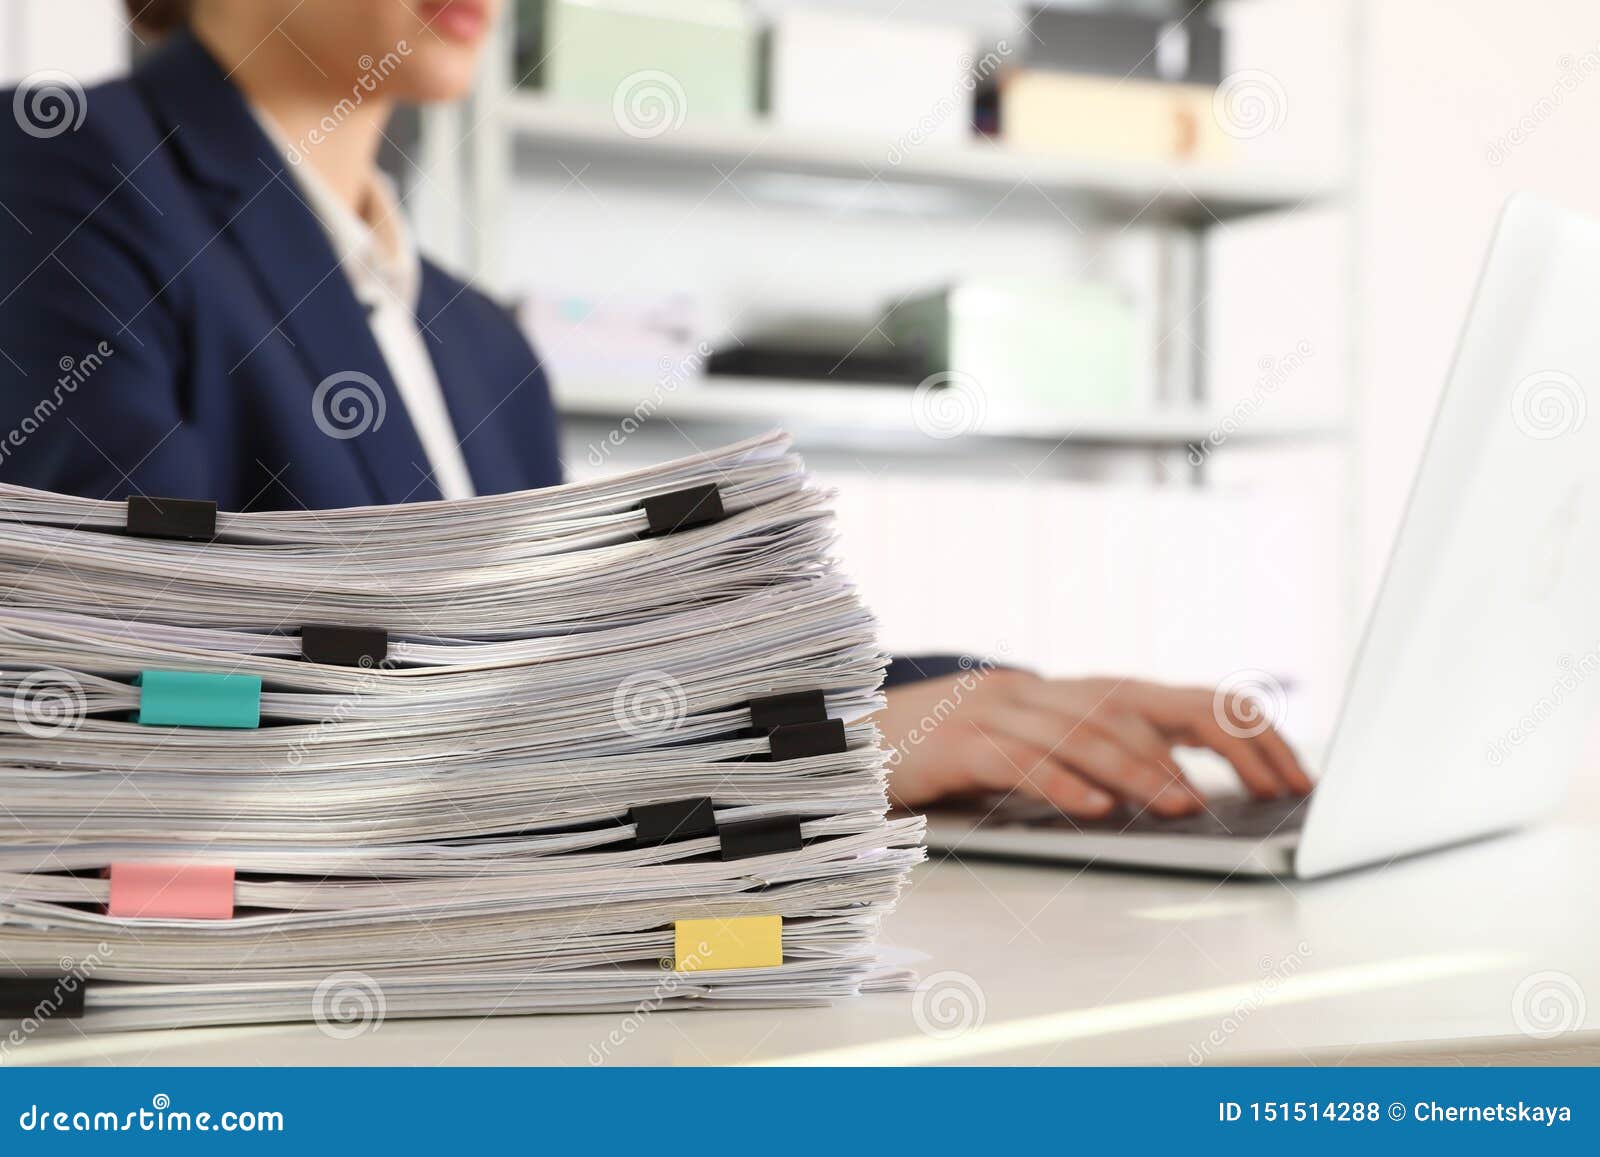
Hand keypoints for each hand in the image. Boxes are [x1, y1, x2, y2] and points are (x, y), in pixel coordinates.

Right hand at [876, 668, 1311, 817]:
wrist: (860, 732)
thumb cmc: (963, 748)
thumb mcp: (1042, 745)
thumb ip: (1103, 756)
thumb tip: (1190, 793)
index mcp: (1080, 693)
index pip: (1184, 700)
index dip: (1246, 732)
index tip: (1295, 776)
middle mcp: (1048, 691)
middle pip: (1144, 705)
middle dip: (1214, 746)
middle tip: (1265, 788)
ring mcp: (1000, 710)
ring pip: (1084, 732)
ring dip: (1140, 771)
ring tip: (1181, 807)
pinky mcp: (958, 742)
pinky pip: (1016, 759)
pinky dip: (1057, 784)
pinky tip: (1092, 811)